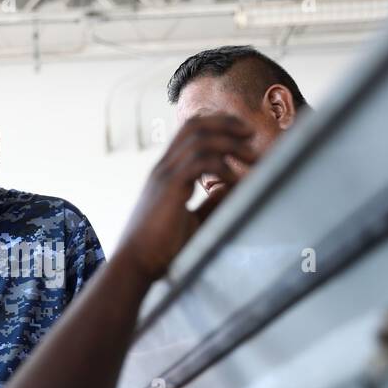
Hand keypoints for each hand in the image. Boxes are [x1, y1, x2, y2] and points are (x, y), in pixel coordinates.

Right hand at [116, 115, 254, 281]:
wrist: (136, 263)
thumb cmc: (161, 246)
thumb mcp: (193, 218)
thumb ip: (211, 202)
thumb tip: (234, 186)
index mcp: (168, 171)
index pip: (191, 131)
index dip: (219, 124)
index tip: (244, 133)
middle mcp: (164, 167)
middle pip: (195, 125)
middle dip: (227, 124)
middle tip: (252, 133)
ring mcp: (165, 175)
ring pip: (199, 140)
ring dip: (231, 144)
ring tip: (252, 157)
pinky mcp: (169, 188)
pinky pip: (198, 163)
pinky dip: (221, 166)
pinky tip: (234, 179)